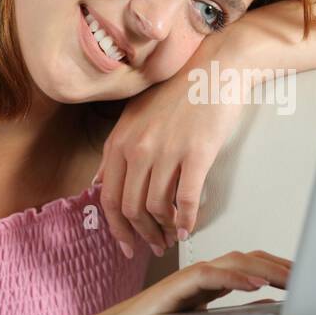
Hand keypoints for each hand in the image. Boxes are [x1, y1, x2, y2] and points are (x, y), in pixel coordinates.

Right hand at [83, 250, 289, 314]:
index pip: (251, 267)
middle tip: (305, 276)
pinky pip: (210, 275)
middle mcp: (203, 276)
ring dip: (264, 269)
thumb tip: (269, 304)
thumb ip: (235, 312)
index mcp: (211, 284)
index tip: (303, 277)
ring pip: (234, 262)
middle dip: (278, 266)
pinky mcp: (176, 285)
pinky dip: (234, 278)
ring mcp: (189, 278)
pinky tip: (254, 286)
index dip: (277, 268)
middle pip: (247, 260)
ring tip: (288, 279)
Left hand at [95, 33, 246, 257]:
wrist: (215, 68)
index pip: (108, 197)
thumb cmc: (179, 90)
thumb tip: (100, 180)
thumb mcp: (135, 116)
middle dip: (142, 235)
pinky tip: (189, 226)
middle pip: (131, 208)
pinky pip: (186, 200)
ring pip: (156, 208)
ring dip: (164, 230)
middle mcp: (138, 148)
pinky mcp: (196, 154)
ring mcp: (166, 151)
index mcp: (119, 140)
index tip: (125, 244)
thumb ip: (116, 149)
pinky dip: (186, 220)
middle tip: (154, 246)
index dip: (116, 228)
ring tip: (172, 237)